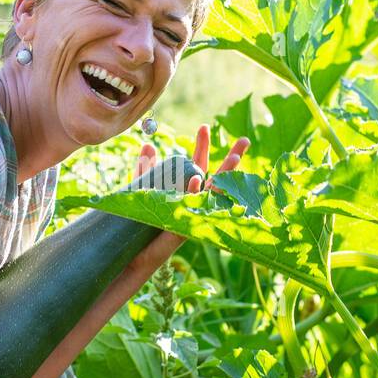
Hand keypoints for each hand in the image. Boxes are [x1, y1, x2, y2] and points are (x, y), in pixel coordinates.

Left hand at [130, 124, 250, 270]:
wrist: (132, 250)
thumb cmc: (139, 221)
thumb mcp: (142, 188)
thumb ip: (146, 169)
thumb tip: (148, 144)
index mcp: (185, 189)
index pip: (198, 164)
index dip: (202, 146)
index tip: (204, 127)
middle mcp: (195, 200)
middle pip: (217, 175)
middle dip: (231, 158)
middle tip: (245, 140)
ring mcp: (193, 212)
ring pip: (215, 192)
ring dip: (226, 175)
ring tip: (236, 158)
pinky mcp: (185, 224)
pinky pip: (193, 207)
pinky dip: (194, 193)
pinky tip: (195, 179)